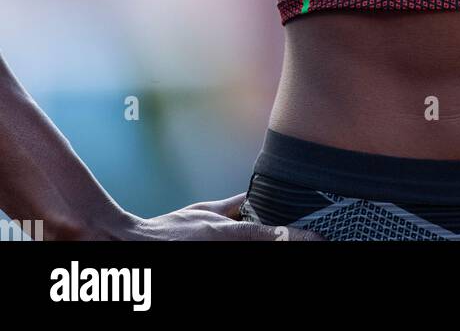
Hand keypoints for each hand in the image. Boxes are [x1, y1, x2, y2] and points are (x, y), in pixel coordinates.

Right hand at [104, 194, 323, 241]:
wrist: (134, 246)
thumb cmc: (171, 230)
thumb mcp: (203, 211)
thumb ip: (232, 206)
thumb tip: (253, 195)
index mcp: (228, 234)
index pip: (272, 236)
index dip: (299, 238)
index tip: (320, 238)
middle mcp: (226, 250)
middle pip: (268, 249)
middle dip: (290, 246)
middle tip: (314, 242)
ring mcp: (219, 261)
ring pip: (256, 259)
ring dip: (276, 249)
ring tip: (300, 244)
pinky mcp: (212, 268)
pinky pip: (241, 262)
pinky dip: (256, 250)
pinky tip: (269, 246)